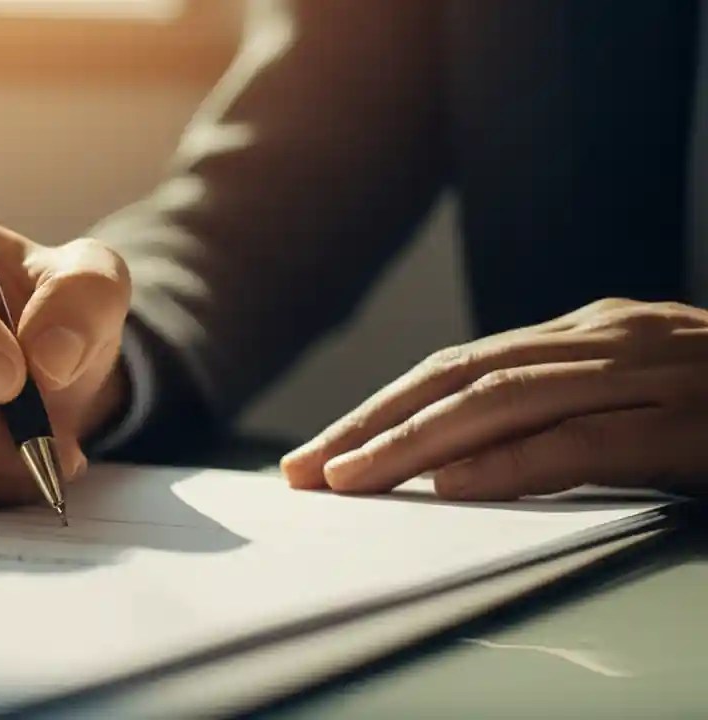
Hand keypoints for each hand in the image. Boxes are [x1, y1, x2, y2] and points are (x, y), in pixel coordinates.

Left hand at [282, 299, 707, 499]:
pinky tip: (453, 488)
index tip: (320, 456)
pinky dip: (510, 465)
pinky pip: (582, 442)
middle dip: (371, 428)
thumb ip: (555, 416)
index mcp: (584, 335)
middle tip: (305, 473)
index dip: (378, 412)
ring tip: (350, 482)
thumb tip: (453, 465)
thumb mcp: (632, 396)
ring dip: (414, 446)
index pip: (455, 369)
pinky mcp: (687, 423)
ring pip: (501, 404)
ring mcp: (647, 374)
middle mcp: (604, 341)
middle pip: (457, 380)